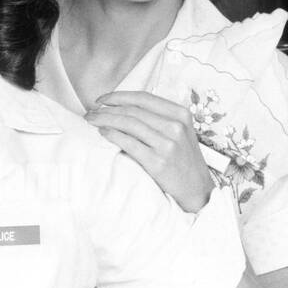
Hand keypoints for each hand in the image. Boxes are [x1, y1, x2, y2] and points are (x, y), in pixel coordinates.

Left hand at [85, 90, 213, 211]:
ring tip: (91, 121)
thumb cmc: (184, 161)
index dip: (119, 96)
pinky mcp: (157, 162)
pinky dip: (112, 134)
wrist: (197, 190)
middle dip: (106, 109)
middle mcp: (175, 126)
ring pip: (128, 123)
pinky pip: (128, 143)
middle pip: (132, 110)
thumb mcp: (181, 132)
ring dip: (104, 120)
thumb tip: (125, 108)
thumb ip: (160, 118)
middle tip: (90, 112)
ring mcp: (167, 144)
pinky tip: (102, 133)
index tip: (102, 100)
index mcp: (181, 114)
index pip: (143, 98)